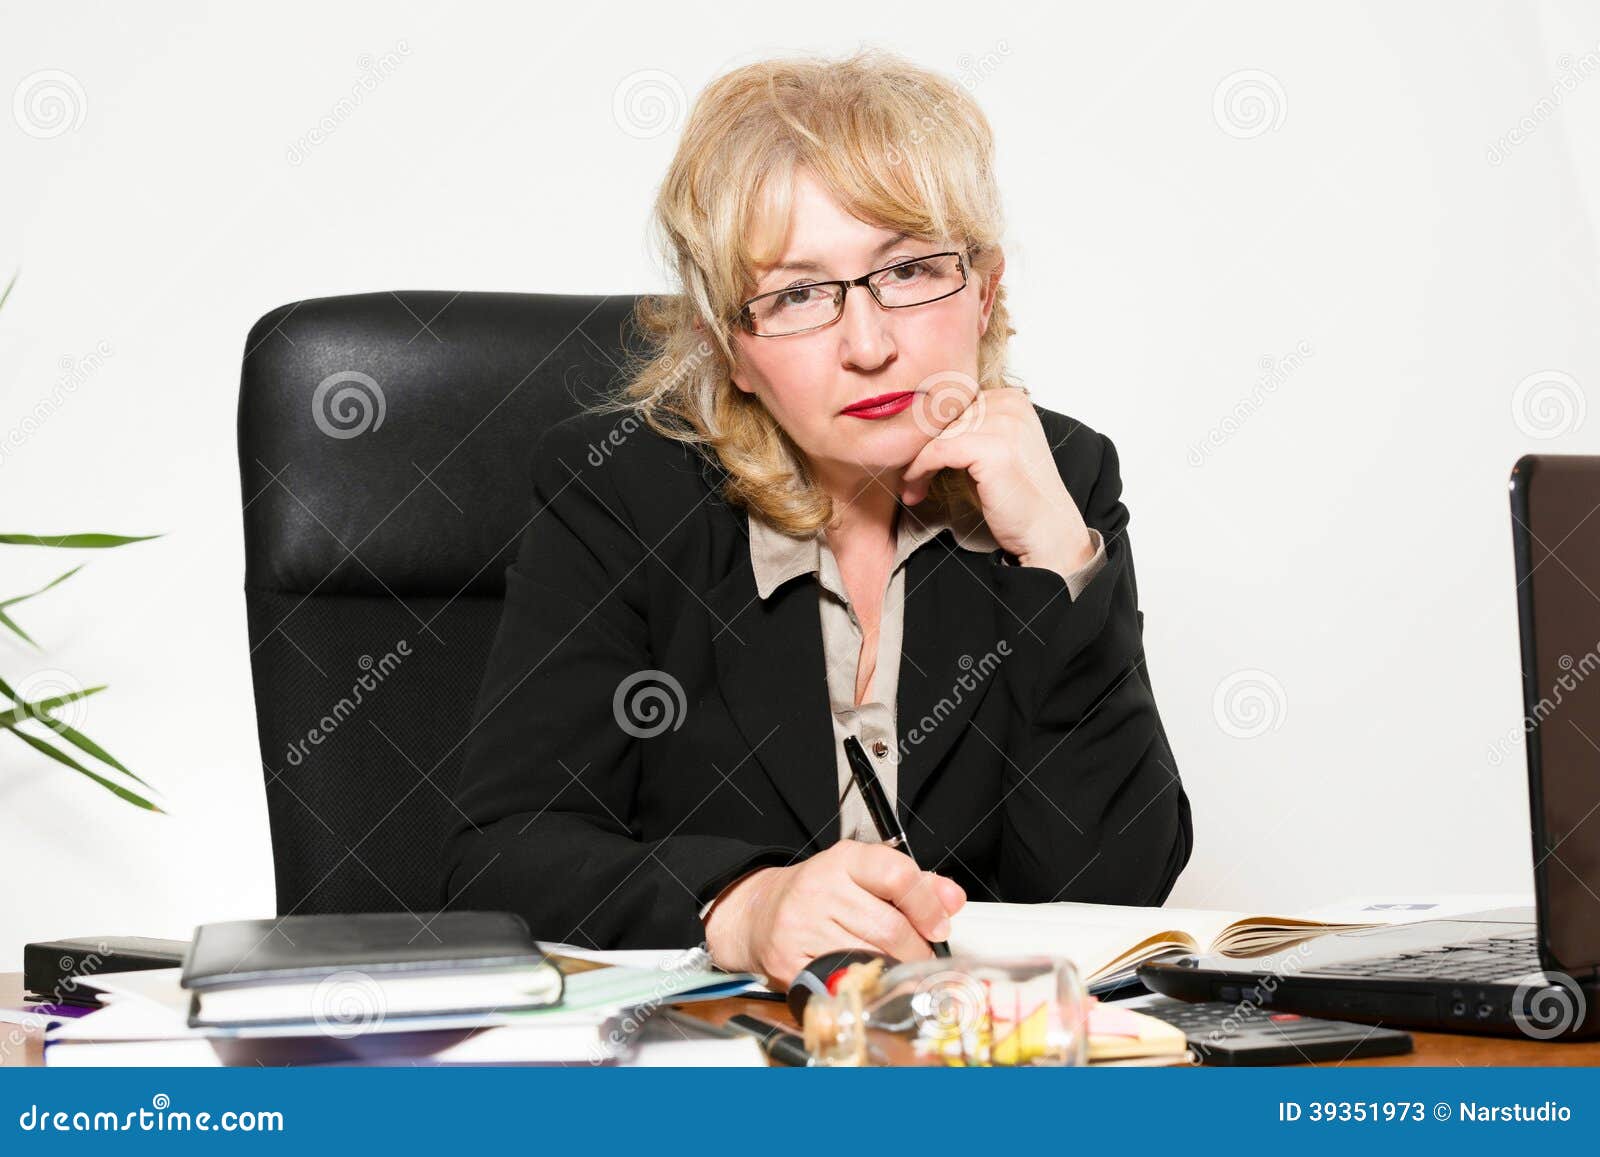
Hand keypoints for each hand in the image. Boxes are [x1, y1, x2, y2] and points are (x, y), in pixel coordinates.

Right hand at [702, 841, 967, 987]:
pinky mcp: (789, 963)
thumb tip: (953, 899)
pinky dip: (863, 984)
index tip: (938, 926)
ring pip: (870, 957)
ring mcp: (801, 927)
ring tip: (895, 965)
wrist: (759, 914)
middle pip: (889, 926)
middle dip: (916, 949)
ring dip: (893, 969)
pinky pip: (843, 981)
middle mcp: (819, 889)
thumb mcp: (864, 875)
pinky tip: (866, 977)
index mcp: (843, 860)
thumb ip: (914, 884)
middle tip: (921, 956)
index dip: (927, 905)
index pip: (897, 875)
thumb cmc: (821, 895)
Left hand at [900, 385, 1093, 576]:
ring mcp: (1004, 425)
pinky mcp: (993, 449)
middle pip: (943, 416)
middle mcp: (1011, 405)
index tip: (913, 456)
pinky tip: (915, 488)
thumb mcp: (992, 451)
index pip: (954, 403)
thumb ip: (968, 431)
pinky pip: (938, 451)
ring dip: (916, 462)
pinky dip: (920, 470)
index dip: (930, 430)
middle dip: (919, 446)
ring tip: (911, 486)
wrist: (1047, 530)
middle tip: (907, 475)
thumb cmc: (1018, 497)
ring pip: (937, 434)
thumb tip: (920, 428)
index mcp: (1013, 399)